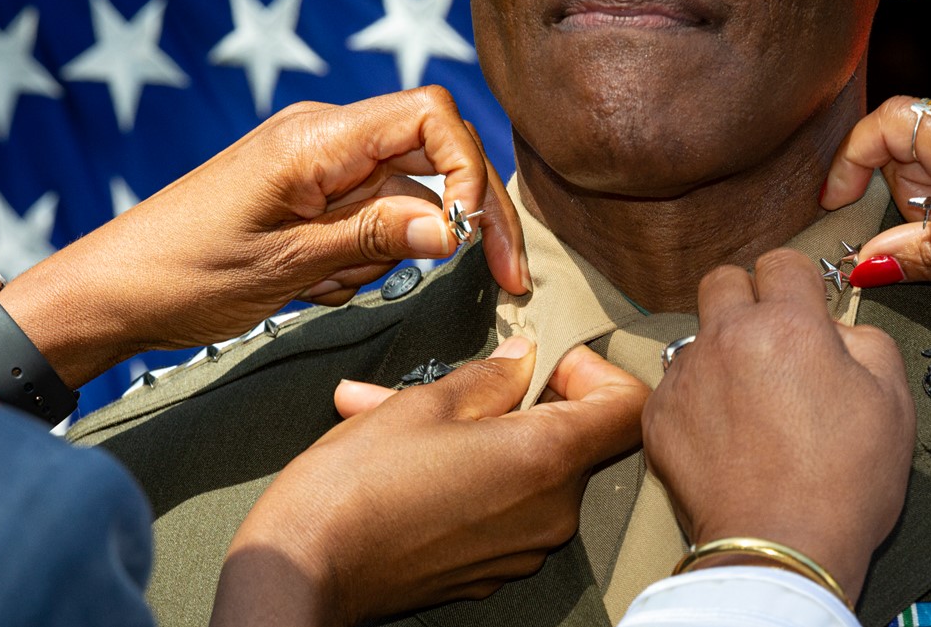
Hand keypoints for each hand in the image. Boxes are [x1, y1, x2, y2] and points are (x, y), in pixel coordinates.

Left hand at [0, 86, 527, 393]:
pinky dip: (363, 260)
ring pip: (405, 199)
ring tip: (325, 287)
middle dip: (466, 219)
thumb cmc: (184, 273)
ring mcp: (318, 167)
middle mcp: (324, 140)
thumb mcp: (289, 264)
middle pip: (432, 157)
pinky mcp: (311, 196)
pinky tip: (313, 287)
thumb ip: (377, 236)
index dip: (469, 170)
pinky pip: (371, 220)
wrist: (116, 292)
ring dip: (392, 252)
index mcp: (316, 139)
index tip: (474, 235)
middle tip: (503, 280)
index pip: (430, 117)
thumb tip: (458, 227)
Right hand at [210, 337, 648, 626]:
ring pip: (526, 471)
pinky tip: (410, 460)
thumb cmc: (357, 483)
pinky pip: (503, 508)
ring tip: (408, 414)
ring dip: (483, 435)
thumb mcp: (424, 403)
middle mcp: (550, 513)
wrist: (304, 570)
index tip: (546, 361)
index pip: (626, 407)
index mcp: (544, 460)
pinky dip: (471, 476)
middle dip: (521, 400)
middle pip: (572, 439)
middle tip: (461, 381)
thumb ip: (492, 376)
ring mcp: (523, 549)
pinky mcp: (492, 570)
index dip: (594, 372)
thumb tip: (526, 359)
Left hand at [642, 249, 914, 601]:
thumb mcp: (892, 400)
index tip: (801, 303)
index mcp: (788, 325)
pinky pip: (675, 384)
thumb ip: (863, 340)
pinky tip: (724, 432)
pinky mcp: (658, 414)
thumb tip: (835, 326)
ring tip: (749, 400)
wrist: (782, 545)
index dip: (797, 281)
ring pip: (697, 335)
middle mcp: (727, 338)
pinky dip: (696, 398)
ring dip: (720, 352)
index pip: (781, 261)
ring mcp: (686, 375)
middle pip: (722, 280)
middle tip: (768, 336)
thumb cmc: (842, 484)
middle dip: (746, 298)